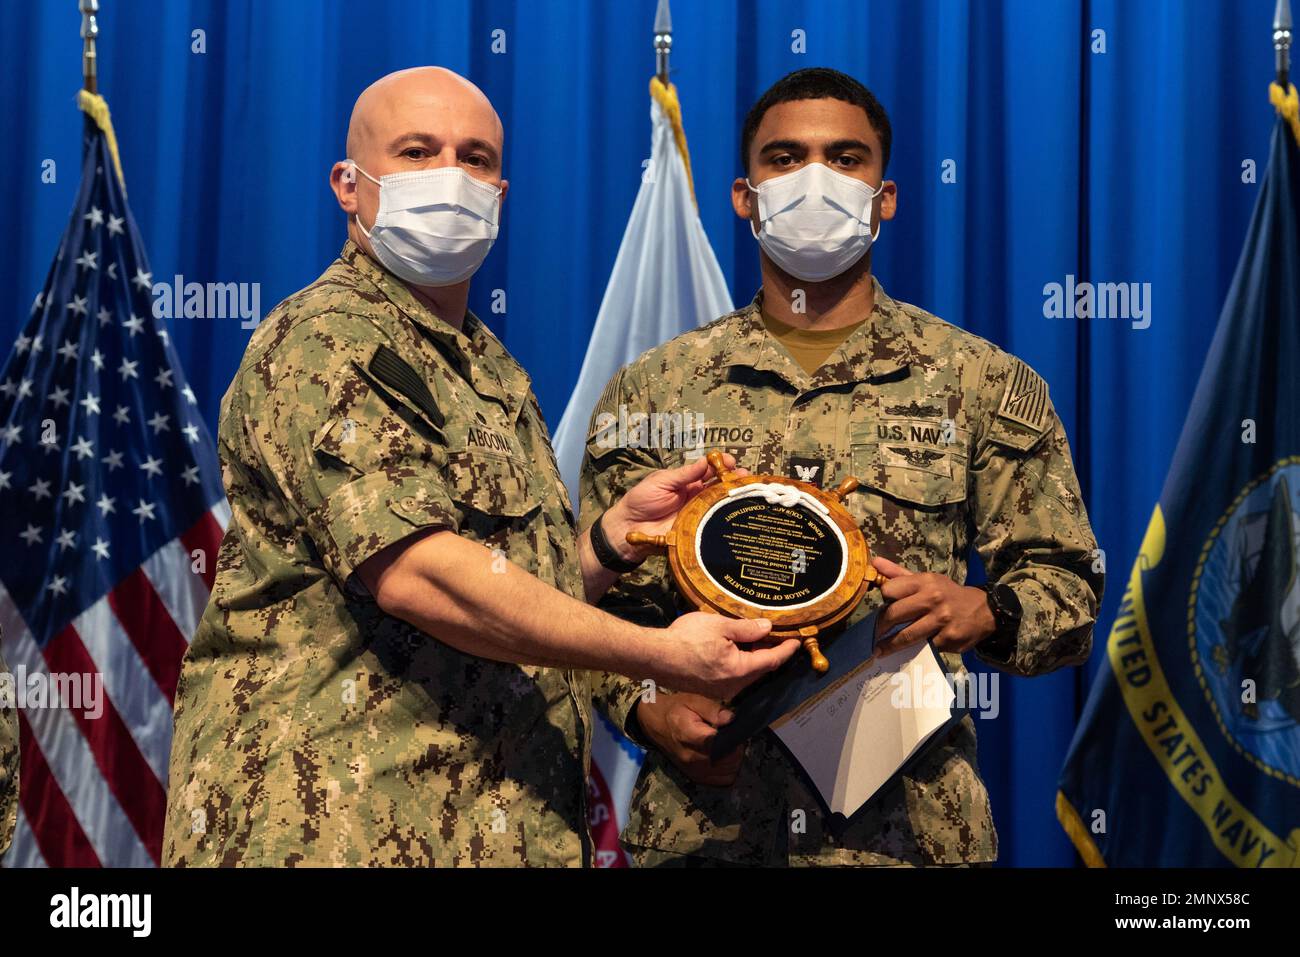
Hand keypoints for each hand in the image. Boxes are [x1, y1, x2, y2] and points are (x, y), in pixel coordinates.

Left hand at [603, 454, 745, 562]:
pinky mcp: (696, 531)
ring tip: (746, 493)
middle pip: (720, 487)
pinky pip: (712, 526)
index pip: (710, 470)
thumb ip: (684, 474)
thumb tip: (706, 461)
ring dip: (734, 499)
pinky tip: (736, 516)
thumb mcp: (662, 481)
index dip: (722, 464)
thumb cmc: (641, 500)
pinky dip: (725, 521)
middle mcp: (697, 497)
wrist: (628, 527)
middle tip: (744, 477)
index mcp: (688, 482)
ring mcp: (698, 514)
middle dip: (734, 481)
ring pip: (720, 506)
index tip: (731, 461)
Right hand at [635, 693, 743, 785]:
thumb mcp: (692, 700)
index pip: (721, 745)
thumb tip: (732, 719)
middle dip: (737, 749)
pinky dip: (729, 770)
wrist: (654, 724)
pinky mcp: (695, 777)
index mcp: (690, 736)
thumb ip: (713, 710)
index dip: (735, 739)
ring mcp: (694, 771)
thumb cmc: (675, 709)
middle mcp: (692, 758)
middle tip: (734, 736)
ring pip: (728, 773)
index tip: (736, 729)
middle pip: (728, 761)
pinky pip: (722, 780)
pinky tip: (725, 757)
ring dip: (735, 760)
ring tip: (729, 746)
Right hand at [653, 612, 798, 700]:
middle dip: (770, 653)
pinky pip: (732, 676)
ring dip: (753, 658)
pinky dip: (739, 663)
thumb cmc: (684, 639)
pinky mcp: (708, 689)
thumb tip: (766, 627)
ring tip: (755, 639)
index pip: (771, 661)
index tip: (796, 642)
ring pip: (745, 673)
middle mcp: (732, 686)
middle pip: (760, 670)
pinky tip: (735, 649)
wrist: (654, 656)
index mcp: (739, 671)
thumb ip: (746, 629)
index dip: (786, 650)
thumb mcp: (719, 625)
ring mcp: (720, 690)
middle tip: (776, 635)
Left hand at [872, 556, 994, 655]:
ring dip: (890, 645)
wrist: (984, 610)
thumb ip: (898, 573)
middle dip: (880, 626)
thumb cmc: (947, 594)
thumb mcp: (926, 580)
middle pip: (894, 614)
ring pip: (907, 636)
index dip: (884, 599)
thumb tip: (874, 562)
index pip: (890, 589)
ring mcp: (942, 620)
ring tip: (879, 651)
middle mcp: (933, 599)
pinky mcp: (948, 638)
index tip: (884, 606)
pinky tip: (913, 651)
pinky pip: (925, 647)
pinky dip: (918, 650)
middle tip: (874, 634)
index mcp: (925, 582)